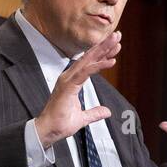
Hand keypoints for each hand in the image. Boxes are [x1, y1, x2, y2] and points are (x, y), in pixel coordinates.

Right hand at [31, 32, 119, 147]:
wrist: (48, 131)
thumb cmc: (60, 123)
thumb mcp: (83, 118)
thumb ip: (94, 113)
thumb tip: (106, 112)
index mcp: (72, 81)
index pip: (89, 64)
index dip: (102, 54)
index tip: (114, 47)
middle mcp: (69, 77)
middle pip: (89, 58)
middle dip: (104, 46)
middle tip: (117, 35)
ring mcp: (67, 80)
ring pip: (88, 61)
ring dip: (103, 50)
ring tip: (116, 41)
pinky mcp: (68, 86)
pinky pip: (86, 72)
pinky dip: (99, 65)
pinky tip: (111, 61)